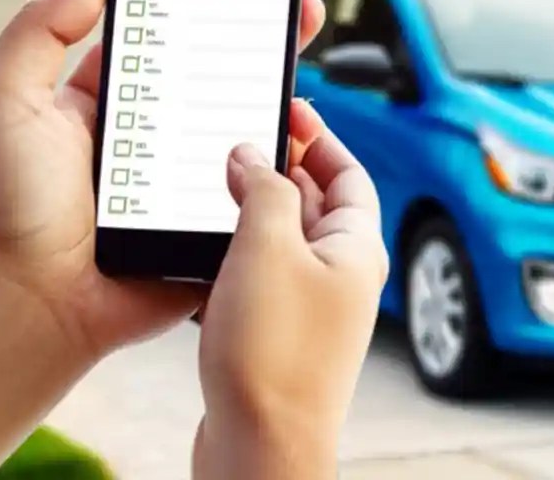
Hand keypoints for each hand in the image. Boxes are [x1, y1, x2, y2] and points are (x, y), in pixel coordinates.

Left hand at [0, 0, 332, 358]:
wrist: (43, 300)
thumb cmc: (16, 206)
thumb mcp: (7, 100)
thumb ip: (42, 30)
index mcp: (118, 92)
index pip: (173, 25)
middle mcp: (164, 123)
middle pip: (228, 55)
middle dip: (269, 8)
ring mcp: (198, 166)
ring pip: (255, 106)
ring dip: (287, 61)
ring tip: (307, 16)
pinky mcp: (222, 209)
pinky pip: (265, 170)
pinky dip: (291, 140)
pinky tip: (304, 105)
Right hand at [193, 109, 387, 479]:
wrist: (260, 447)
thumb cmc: (274, 353)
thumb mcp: (267, 247)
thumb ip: (263, 188)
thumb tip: (252, 155)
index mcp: (356, 248)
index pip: (349, 173)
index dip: (320, 136)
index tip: (288, 107)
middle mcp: (341, 276)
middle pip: (316, 203)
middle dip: (278, 169)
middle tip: (236, 141)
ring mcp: (310, 309)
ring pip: (281, 241)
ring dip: (249, 212)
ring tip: (209, 187)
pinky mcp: (276, 337)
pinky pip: (258, 279)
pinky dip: (232, 256)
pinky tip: (198, 251)